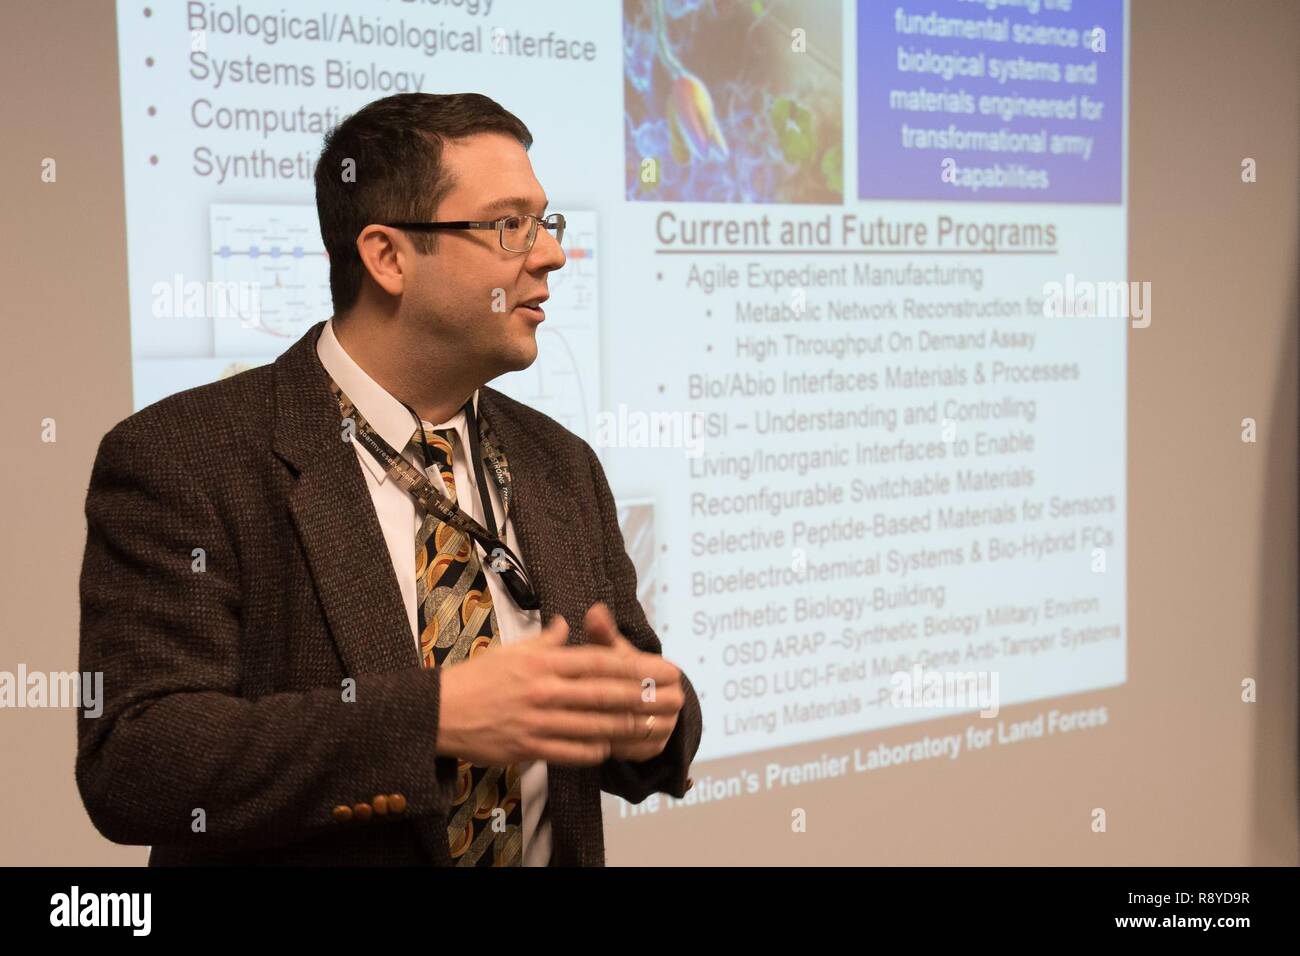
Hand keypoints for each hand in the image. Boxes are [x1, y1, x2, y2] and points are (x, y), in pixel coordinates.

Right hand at [435, 612, 678, 766]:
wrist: (438, 712)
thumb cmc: (476, 678)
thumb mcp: (512, 651)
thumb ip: (544, 640)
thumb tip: (565, 623)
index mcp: (542, 662)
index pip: (598, 662)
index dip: (635, 665)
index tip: (662, 667)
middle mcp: (544, 690)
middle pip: (604, 693)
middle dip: (644, 695)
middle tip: (674, 696)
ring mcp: (537, 721)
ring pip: (595, 725)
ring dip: (629, 725)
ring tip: (656, 723)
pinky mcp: (529, 748)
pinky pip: (573, 751)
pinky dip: (597, 748)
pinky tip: (613, 745)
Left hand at [583, 601, 682, 761]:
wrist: (637, 701)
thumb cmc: (619, 671)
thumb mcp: (612, 651)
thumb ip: (603, 633)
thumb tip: (594, 610)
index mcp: (668, 671)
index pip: (643, 673)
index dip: (613, 674)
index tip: (583, 674)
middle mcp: (675, 699)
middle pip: (641, 702)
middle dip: (609, 702)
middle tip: (576, 701)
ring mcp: (669, 726)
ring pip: (636, 728)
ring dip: (608, 726)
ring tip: (576, 721)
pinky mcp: (657, 749)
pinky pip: (634, 750)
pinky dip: (612, 746)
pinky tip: (587, 740)